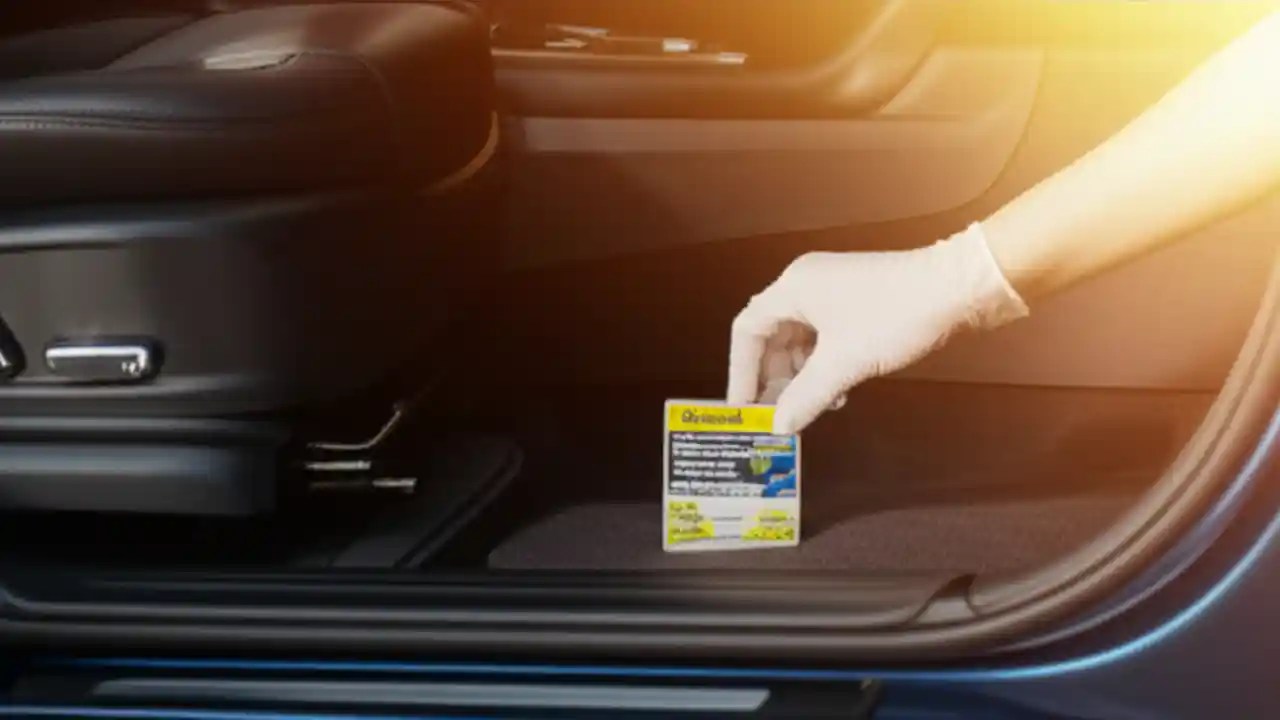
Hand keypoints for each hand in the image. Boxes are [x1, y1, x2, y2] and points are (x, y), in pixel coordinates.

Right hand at [727, 224, 1028, 433]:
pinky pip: (824, 336)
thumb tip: (779, 426)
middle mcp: (807, 284)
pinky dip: (823, 365)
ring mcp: (832, 290)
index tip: (743, 406)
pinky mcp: (855, 300)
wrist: (958, 289)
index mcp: (794, 288)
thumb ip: (805, 397)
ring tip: (814, 406)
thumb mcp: (844, 364)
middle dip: (774, 378)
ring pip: (800, 339)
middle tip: (777, 413)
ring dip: (802, 376)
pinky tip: (839, 391)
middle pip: (772, 336)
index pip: (747, 330)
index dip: (741, 372)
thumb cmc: (897, 315)